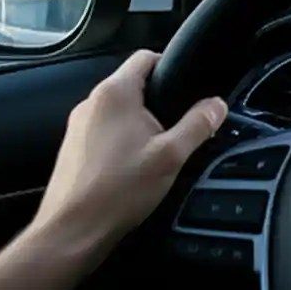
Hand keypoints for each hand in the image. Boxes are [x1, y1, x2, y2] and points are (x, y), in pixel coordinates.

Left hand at [32, 50, 227, 255]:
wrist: (72, 232)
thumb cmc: (119, 191)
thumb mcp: (171, 156)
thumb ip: (198, 125)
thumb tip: (217, 105)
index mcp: (114, 93)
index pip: (146, 57)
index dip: (171, 66)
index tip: (188, 87)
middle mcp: (91, 103)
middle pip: (133, 85)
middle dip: (159, 102)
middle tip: (179, 128)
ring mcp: (77, 126)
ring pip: (119, 112)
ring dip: (140, 125)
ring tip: (157, 153)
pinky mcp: (72, 149)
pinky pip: (105, 132)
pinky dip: (122, 142)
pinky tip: (133, 169)